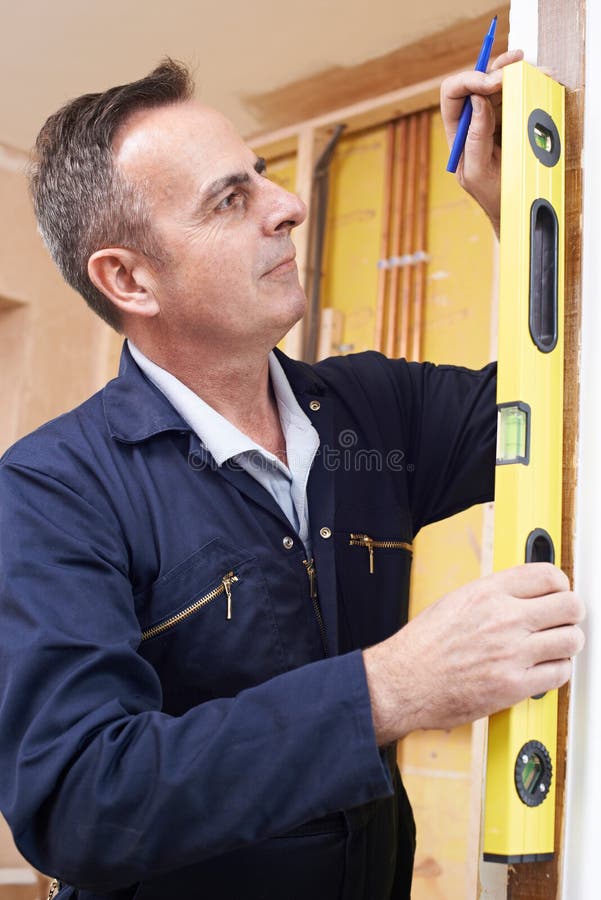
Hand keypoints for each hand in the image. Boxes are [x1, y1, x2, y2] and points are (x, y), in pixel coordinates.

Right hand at [363, 562, 584, 743]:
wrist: (403, 681)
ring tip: (554, 645)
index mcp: (488, 593)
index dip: (560, 584)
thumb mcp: (456, 600)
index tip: (558, 592)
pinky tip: (542, 668)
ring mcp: (512, 653)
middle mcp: (504, 619)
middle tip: (562, 619)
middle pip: (570, 606)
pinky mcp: (514, 686)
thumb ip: (494, 595)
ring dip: (567, 643)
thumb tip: (523, 593)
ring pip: (572, 640)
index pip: (548, 575)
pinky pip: (559, 674)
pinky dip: (556, 671)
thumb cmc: (423, 645)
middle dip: (571, 612)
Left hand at [440, 49, 523, 237]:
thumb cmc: (491, 195)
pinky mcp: (513, 119)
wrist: (514, 207)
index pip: (453, 95)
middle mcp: (473, 120)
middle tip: (517, 64)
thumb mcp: (477, 172)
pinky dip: (528, 82)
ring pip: (499, 83)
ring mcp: (493, 118)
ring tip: (533, 68)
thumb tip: (477, 102)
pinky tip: (540, 76)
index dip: (469, 81)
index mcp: (458, 132)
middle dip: (495, 69)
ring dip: (515, 71)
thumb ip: (475, 138)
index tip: (491, 82)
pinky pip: (517, 94)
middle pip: (477, 81)